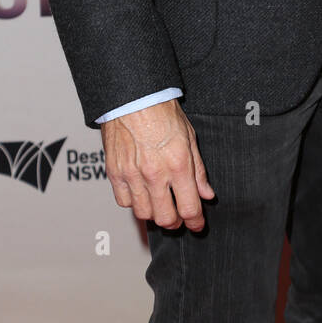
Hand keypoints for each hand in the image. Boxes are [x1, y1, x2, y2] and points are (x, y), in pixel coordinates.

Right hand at [101, 98, 214, 230]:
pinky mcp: (115, 173)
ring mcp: (133, 175)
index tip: (197, 225)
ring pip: (144, 214)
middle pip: (166, 218)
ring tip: (161, 205)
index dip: (195, 222)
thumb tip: (207, 193)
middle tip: (179, 217)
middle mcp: (155, 174)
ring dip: (155, 214)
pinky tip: (142, 193)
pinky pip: (124, 202)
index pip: (189, 207)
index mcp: (178, 164)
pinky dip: (134, 202)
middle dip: (176, 222)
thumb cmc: (162, 111)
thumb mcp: (190, 137)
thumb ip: (199, 170)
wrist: (133, 98)